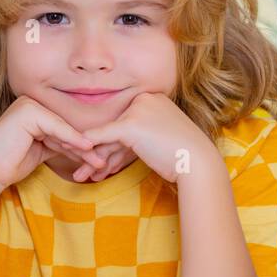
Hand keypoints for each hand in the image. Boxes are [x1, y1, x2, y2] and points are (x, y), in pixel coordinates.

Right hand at [0, 95, 109, 194]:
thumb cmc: (9, 164)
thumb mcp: (40, 151)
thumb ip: (57, 143)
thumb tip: (82, 145)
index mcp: (30, 110)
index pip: (61, 129)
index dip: (79, 145)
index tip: (96, 160)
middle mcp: (29, 103)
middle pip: (63, 127)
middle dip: (83, 147)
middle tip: (102, 161)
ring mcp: (27, 105)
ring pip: (62, 128)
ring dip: (82, 146)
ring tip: (99, 160)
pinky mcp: (27, 111)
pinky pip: (56, 127)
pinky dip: (72, 138)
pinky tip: (87, 148)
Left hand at [79, 92, 217, 183]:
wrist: (197, 162)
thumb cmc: (180, 155)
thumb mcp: (154, 141)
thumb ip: (132, 140)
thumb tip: (111, 148)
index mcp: (152, 99)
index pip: (125, 124)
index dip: (111, 149)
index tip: (101, 166)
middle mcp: (143, 99)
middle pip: (116, 131)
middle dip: (100, 154)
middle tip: (85, 171)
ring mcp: (137, 110)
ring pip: (109, 137)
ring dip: (94, 160)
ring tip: (79, 177)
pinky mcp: (130, 124)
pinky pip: (105, 137)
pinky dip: (91, 148)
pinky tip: (80, 161)